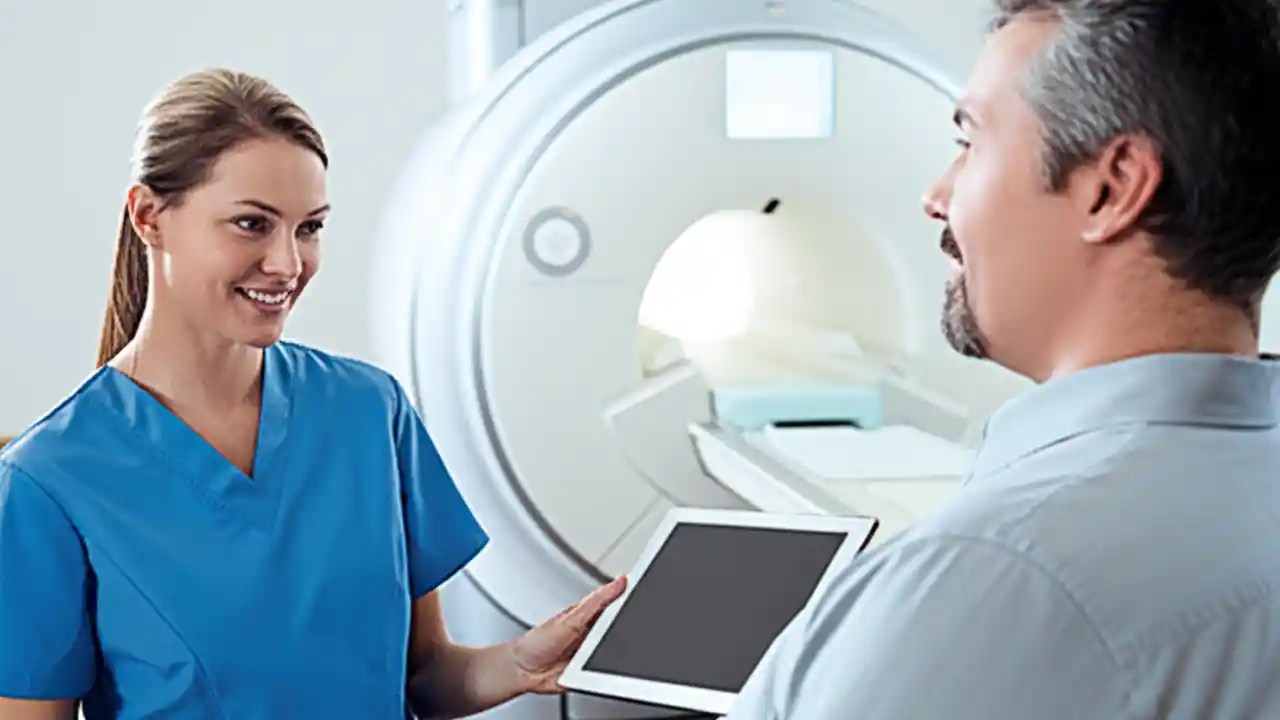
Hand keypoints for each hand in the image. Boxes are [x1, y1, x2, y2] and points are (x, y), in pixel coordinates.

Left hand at [510, 576, 627, 693]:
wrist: (523, 671)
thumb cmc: (538, 641)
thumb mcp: (572, 617)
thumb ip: (597, 601)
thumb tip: (620, 581)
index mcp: (590, 615)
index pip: (617, 604)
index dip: (632, 600)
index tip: (644, 594)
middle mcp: (593, 634)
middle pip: (621, 630)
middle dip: (628, 631)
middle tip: (623, 632)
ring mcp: (594, 654)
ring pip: (618, 653)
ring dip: (617, 655)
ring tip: (600, 653)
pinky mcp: (592, 674)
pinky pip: (608, 674)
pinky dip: (609, 674)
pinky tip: (600, 670)